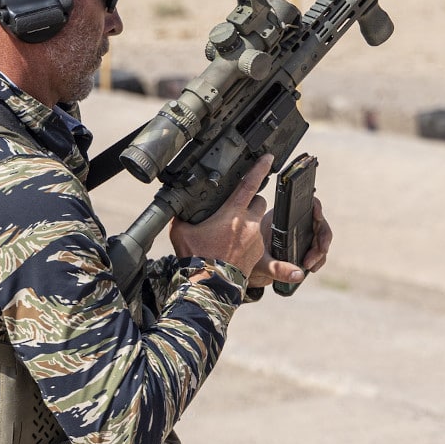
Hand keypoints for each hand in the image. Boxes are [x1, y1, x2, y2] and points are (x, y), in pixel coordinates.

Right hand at [170, 154, 274, 278]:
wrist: (210, 285)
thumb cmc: (197, 258)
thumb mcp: (182, 232)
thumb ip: (182, 216)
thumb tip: (176, 207)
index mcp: (233, 213)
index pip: (250, 184)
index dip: (260, 168)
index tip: (268, 158)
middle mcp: (249, 224)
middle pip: (260, 201)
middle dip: (252, 201)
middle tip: (237, 209)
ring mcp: (256, 239)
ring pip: (259, 221)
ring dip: (250, 222)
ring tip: (232, 232)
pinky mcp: (258, 254)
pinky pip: (257, 239)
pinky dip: (249, 239)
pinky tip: (234, 246)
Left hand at [247, 197, 332, 289]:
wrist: (244, 266)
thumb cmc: (248, 258)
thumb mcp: (262, 262)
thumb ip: (279, 269)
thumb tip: (298, 275)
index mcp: (281, 218)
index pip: (304, 205)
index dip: (316, 208)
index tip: (318, 217)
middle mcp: (293, 223)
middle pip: (318, 224)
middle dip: (322, 240)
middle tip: (317, 254)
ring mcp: (299, 234)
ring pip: (320, 237)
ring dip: (320, 252)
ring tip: (311, 266)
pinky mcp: (302, 246)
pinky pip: (317, 249)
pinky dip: (318, 259)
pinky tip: (312, 268)